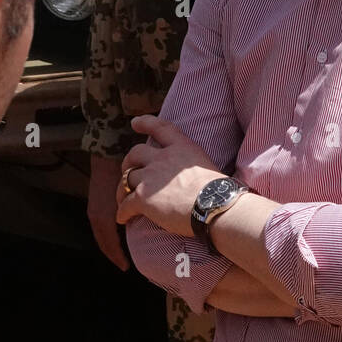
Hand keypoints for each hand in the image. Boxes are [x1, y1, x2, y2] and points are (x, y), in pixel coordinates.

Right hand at [87, 154, 129, 269]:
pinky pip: (101, 225)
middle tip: (123, 263)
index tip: (125, 266)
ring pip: (101, 233)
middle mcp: (96, 215)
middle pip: (103, 241)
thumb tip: (147, 224)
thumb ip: (135, 210)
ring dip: (110, 243)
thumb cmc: (121, 173)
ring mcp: (94, 209)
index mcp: (103, 216)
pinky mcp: (96, 203)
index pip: (108, 243)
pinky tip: (118, 232)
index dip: (116, 256)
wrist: (108, 154)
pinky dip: (108, 233)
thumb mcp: (129, 194)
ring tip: (121, 251)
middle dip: (112, 253)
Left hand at [116, 115, 225, 238]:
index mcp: (181, 147)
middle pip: (135, 154)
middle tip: (128, 172)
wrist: (214, 207)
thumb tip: (190, 178)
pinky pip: (126, 204)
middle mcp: (163, 158)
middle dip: (128, 163)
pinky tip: (123, 218)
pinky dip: (122, 212)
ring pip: (127, 179)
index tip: (134, 122)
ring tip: (123, 200)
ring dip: (122, 190)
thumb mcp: (205, 166)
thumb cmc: (218, 192)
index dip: (145, 123)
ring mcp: (151, 177)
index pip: (160, 127)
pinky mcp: (143, 198)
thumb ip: (190, 164)